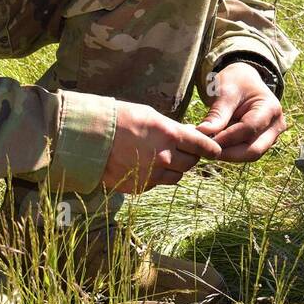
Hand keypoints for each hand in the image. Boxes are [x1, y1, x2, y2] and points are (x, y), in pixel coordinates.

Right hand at [101, 101, 222, 192]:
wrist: (88, 138)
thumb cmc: (119, 119)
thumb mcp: (150, 116)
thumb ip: (172, 128)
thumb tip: (189, 134)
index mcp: (170, 135)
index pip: (202, 146)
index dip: (211, 149)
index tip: (215, 151)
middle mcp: (165, 157)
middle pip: (190, 163)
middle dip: (190, 156)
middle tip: (184, 150)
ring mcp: (152, 174)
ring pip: (176, 177)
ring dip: (175, 169)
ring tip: (163, 158)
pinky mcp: (139, 186)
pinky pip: (156, 183)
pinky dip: (155, 177)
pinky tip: (143, 165)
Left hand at [196, 61, 286, 162]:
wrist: (244, 81)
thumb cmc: (235, 82)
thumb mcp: (225, 92)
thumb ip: (217, 113)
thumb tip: (202, 133)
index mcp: (271, 108)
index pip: (249, 129)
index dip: (226, 138)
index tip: (204, 141)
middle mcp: (276, 126)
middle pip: (254, 150)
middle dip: (228, 153)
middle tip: (205, 150)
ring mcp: (271, 136)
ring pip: (250, 155)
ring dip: (228, 154)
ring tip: (209, 145)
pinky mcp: (263, 143)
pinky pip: (246, 153)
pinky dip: (230, 152)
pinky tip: (216, 145)